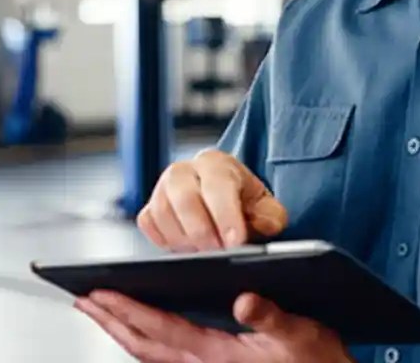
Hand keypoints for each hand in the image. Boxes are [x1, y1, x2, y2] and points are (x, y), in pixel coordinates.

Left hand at [75, 290, 350, 362]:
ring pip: (149, 356)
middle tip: (80, 300)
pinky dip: (143, 343)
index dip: (128, 309)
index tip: (98, 293)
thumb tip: (242, 300)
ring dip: (120, 332)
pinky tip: (138, 330)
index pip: (161, 329)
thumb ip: (271, 317)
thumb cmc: (318, 362)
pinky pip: (164, 360)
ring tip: (98, 310)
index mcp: (219, 355)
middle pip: (143, 346)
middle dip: (110, 321)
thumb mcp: (302, 333)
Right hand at [139, 150, 287, 250]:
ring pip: (162, 211)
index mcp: (217, 164)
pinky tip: (185, 249)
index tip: (234, 242)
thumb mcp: (267, 209)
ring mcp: (162, 188)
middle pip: (184, 197)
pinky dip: (164, 240)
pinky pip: (148, 223)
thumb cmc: (244, 205)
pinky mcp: (150, 207)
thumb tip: (262, 226)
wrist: (226, 203)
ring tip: (203, 254)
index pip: (218, 185)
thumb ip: (270, 217)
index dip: (225, 215)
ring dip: (183, 239)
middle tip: (218, 255)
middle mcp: (185, 171)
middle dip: (202, 232)